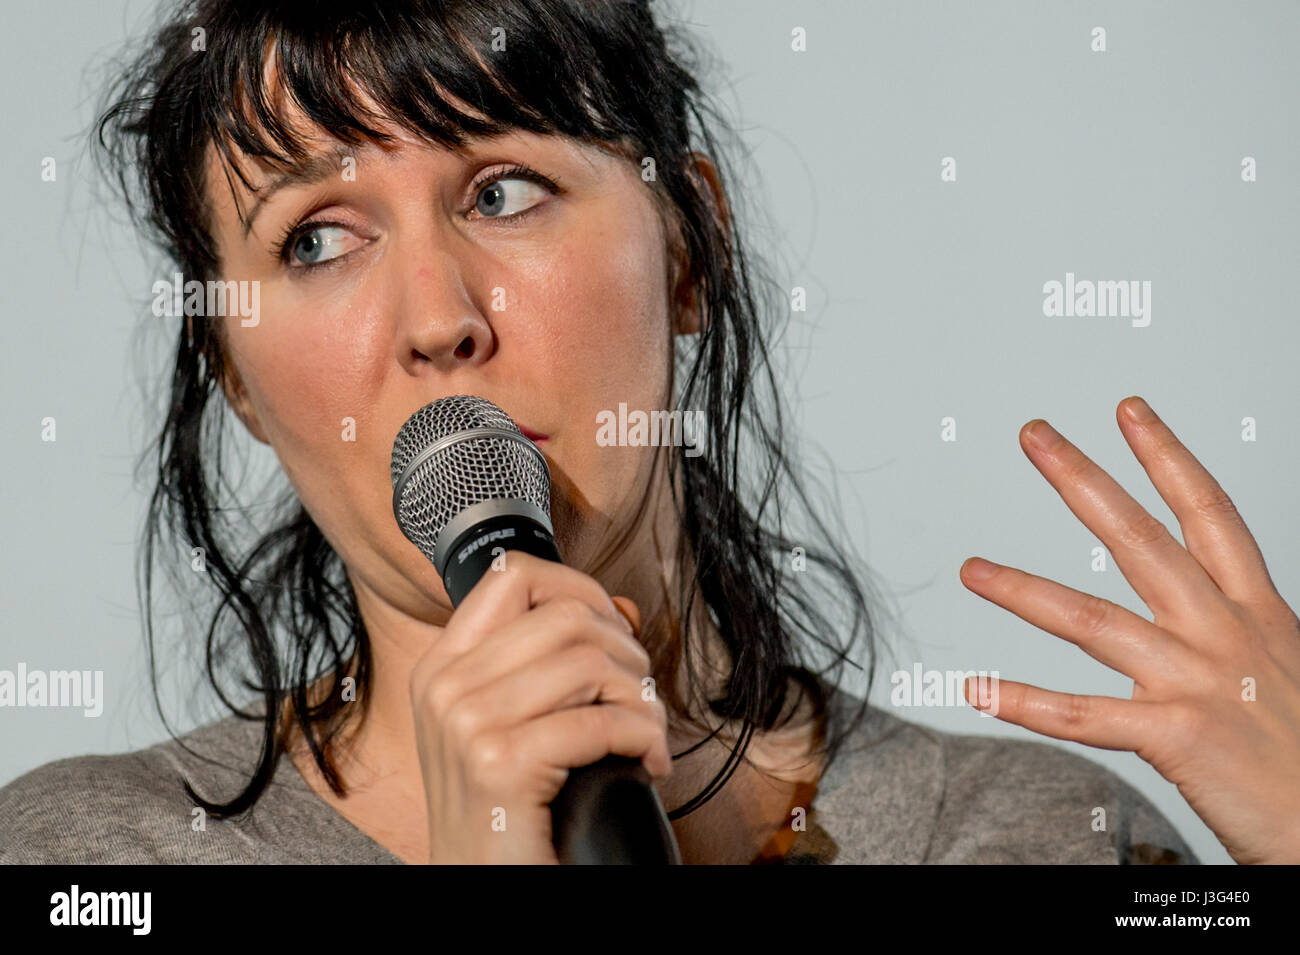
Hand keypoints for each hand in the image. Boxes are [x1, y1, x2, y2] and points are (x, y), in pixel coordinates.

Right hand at [409, 551, 671, 863]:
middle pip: (566, 614)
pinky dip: (643, 738)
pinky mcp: (498, 763)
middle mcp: (446, 686)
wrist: (484, 888)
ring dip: (641, 697)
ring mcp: (466, 723)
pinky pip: (600, 721)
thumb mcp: (511, 723)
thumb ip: (553, 662)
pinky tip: (646, 761)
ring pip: (590, 661)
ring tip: (646, 732)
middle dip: (626, 651)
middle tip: (639, 697)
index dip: (581, 590)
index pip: (513, 575)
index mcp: (442, 666)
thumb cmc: (508, 814)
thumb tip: (621, 608)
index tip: (614, 633)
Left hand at [958, 396, 1299, 863]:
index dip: (1166, 456)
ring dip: (1023, 590)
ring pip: (1092, 621)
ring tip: (971, 569)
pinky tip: (978, 689)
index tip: (1130, 411)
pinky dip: (1024, 703)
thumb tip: (1198, 608)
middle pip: (1141, 539)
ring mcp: (1198, 684)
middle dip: (1082, 481)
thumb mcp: (1282, 669)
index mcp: (1254, 613)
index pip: (1207, 513)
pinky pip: (1083, 716)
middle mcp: (1223, 635)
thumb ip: (1233, 631)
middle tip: (1034, 435)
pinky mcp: (1177, 738)